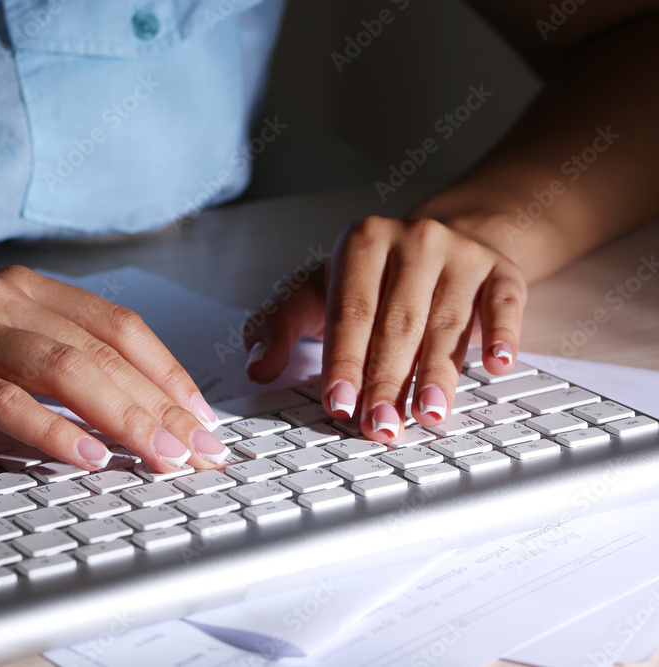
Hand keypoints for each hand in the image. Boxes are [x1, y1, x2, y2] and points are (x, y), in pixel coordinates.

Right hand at [0, 266, 225, 470]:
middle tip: (201, 452)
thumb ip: (52, 362)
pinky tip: (87, 458)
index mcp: (28, 289)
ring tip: (163, 458)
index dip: (170, 374)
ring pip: (66, 370)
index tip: (205, 419)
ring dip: (125, 418)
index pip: (121, 327)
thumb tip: (131, 411)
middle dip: (163, 405)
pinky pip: (2, 402)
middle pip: (105, 350)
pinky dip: (51, 431)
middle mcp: (2, 299)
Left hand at [243, 216, 526, 442]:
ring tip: (428, 415)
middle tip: (380, 427)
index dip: (344, 361)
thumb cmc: (373, 279)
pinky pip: (504, 305)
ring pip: (447, 323)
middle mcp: (414, 241)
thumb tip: (256, 368)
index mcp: (362, 243)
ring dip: (438, 374)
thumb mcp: (319, 291)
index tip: (339, 403)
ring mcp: (462, 254)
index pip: (351, 311)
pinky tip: (497, 366)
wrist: (441, 241)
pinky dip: (503, 335)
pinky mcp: (502, 270)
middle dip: (388, 380)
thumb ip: (280, 326)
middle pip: (398, 323)